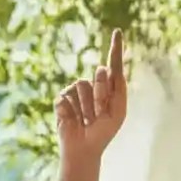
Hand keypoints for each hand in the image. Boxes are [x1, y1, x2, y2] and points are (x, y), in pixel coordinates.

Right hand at [54, 29, 127, 164]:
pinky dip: (72, 110)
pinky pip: (67, 96)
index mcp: (110, 89)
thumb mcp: (117, 111)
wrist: (84, 148)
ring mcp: (76, 92)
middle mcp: (93, 86)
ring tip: (87, 119)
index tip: (118, 32)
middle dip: (101, 93)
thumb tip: (101, 67)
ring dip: (87, 105)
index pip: (113, 65)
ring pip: (82, 85)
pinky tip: (74, 120)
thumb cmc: (104, 132)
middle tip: (99, 113)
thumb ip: (115, 88)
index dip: (116, 48)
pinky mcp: (62, 99)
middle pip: (99, 74)